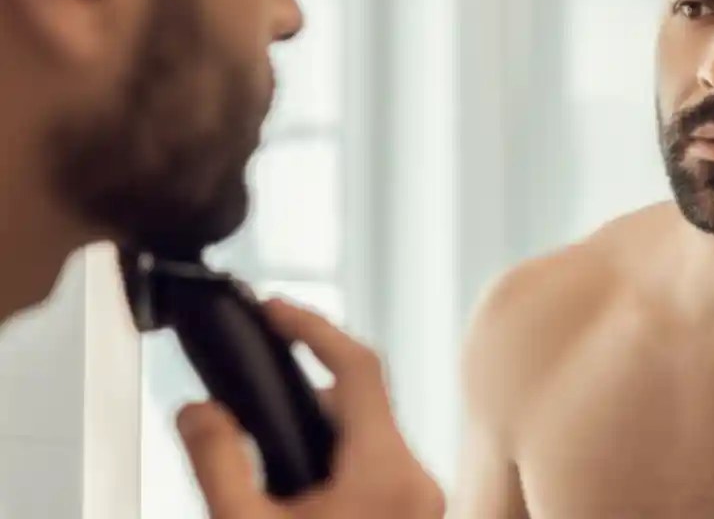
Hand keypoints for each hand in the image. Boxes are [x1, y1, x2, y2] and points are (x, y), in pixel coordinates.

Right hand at [178, 300, 445, 517]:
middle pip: (361, 401)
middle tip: (249, 401)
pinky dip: (336, 459)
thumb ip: (216, 462)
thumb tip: (198, 410)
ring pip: (370, 435)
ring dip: (318, 430)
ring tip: (265, 450)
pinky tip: (295, 484)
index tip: (273, 309)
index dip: (314, 326)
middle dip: (304, 392)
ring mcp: (422, 501)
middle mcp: (418, 479)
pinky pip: (377, 465)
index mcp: (387, 472)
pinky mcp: (412, 516)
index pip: (359, 366)